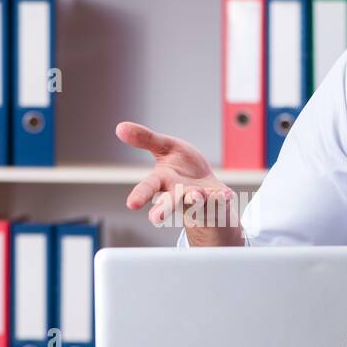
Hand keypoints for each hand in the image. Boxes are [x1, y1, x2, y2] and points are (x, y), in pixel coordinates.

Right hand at [115, 121, 243, 245]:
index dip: (140, 195)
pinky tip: (226, 195)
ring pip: (196, 201)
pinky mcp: (216, 201)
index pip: (148, 187)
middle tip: (155, 218)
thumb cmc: (182, 167)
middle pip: (169, 201)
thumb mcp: (164, 147)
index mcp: (163, 180)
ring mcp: (198, 199)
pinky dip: (222, 198)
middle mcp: (178, 193)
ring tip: (197, 195)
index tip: (131, 204)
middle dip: (163, 209)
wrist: (206, 188)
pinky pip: (220, 201)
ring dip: (196, 199)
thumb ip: (145, 139)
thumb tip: (119, 127)